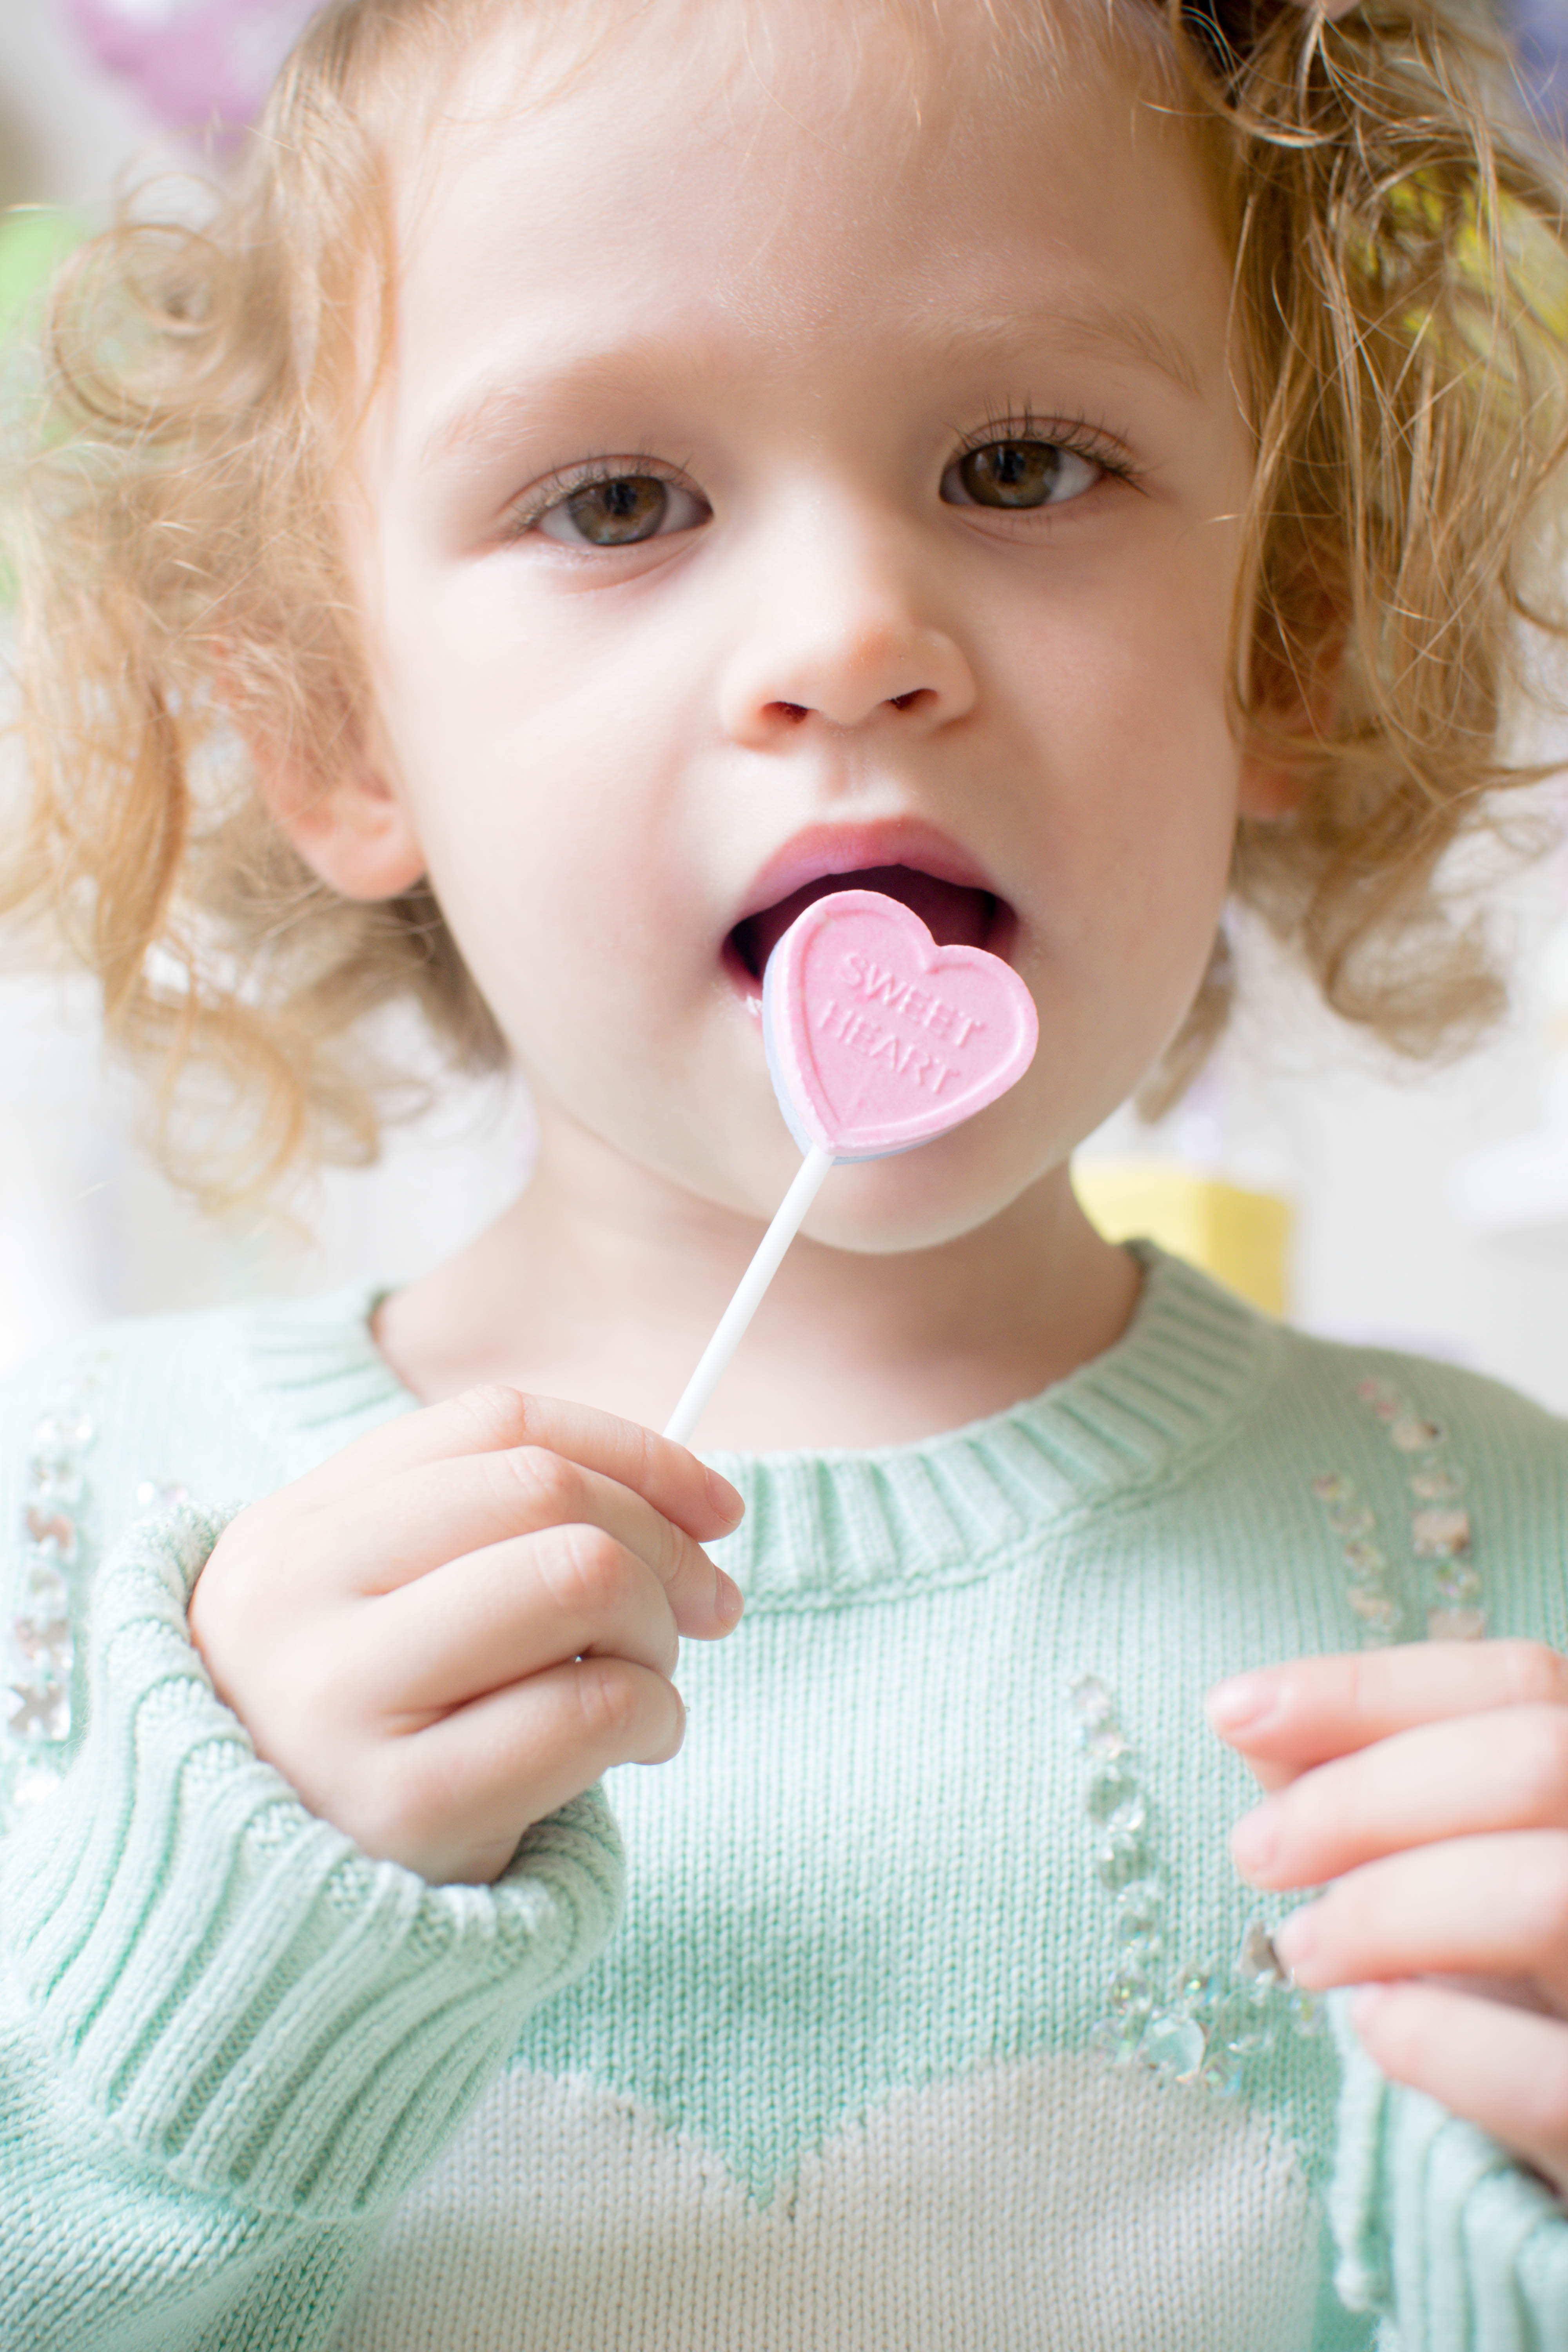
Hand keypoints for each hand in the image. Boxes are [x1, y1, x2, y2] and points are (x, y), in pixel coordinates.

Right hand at [188, 1386, 744, 1885]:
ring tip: (645, 1683)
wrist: (270, 1921)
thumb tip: (695, 1501)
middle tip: (703, 1608)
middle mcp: (295, 1599)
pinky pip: (592, 1705)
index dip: (632, 1452)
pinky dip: (655, 1715)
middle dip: (664, 1547)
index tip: (715, 1506)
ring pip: (579, 1578)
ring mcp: (337, 1700)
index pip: (495, 1425)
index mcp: (292, 1531)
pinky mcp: (402, 1806)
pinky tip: (635, 1745)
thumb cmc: (371, 1746)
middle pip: (545, 1493)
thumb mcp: (383, 1614)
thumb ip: (500, 1536)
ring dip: (658, 1633)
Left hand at [1207, 1642, 1567, 2196]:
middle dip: (1363, 1800)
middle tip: (1254, 1853)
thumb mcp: (1444, 1860)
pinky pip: (1547, 2078)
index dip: (1366, 1689)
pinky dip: (1442, 2041)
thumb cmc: (1511, 1970)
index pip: (1517, 1681)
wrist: (1566, 2095)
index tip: (1232, 1711)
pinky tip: (1375, 2025)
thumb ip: (1362, 1780)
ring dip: (1387, 1911)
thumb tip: (1246, 1714)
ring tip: (1302, 1949)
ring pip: (1543, 1895)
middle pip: (1530, 1765)